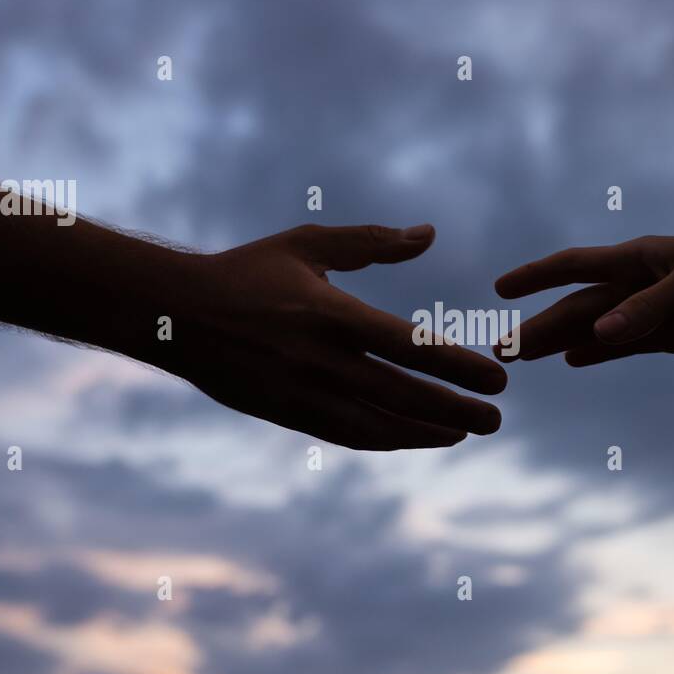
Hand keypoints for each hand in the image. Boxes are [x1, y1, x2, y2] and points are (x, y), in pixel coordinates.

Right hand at [162, 223, 505, 449]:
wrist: (175, 315)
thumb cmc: (246, 271)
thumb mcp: (307, 243)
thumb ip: (371, 241)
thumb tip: (429, 235)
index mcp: (333, 314)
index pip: (411, 347)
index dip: (460, 366)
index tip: (499, 377)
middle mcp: (322, 361)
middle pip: (405, 395)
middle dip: (457, 410)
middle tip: (497, 418)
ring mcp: (304, 395)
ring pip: (380, 425)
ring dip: (427, 432)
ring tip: (465, 431)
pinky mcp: (288, 416)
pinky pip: (348, 435)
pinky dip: (387, 439)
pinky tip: (414, 437)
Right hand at [494, 232, 673, 365]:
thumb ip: (647, 310)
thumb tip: (595, 336)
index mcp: (638, 259)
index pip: (574, 266)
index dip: (536, 276)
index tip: (501, 290)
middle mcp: (637, 283)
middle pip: (576, 307)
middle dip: (538, 326)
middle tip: (499, 351)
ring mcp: (651, 311)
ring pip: (594, 329)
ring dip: (559, 342)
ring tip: (522, 359)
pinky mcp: (671, 334)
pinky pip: (623, 344)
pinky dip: (597, 352)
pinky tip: (574, 361)